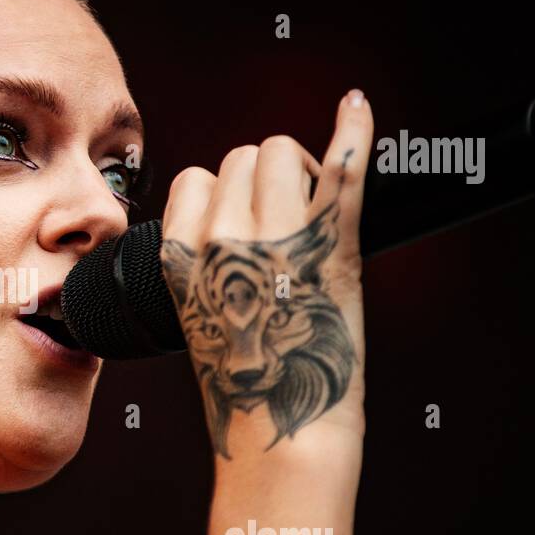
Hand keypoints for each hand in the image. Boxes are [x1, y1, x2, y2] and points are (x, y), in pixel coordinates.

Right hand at [159, 91, 372, 461]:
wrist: (284, 428)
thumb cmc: (248, 384)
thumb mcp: (199, 317)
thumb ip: (207, 263)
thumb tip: (234, 216)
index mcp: (179, 257)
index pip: (195, 180)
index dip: (225, 195)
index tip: (247, 222)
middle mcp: (218, 239)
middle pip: (240, 158)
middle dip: (265, 179)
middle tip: (289, 224)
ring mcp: (273, 237)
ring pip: (279, 149)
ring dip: (299, 169)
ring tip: (314, 214)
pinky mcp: (327, 245)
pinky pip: (339, 167)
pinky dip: (352, 130)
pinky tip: (355, 106)